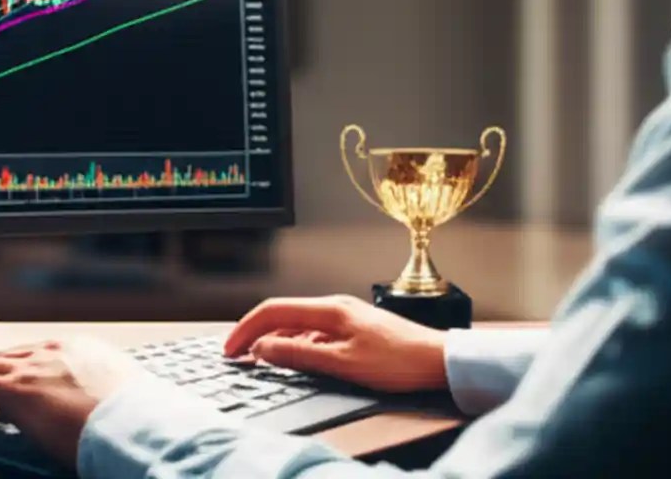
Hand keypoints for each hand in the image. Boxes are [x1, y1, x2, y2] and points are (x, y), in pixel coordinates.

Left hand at [0, 336, 146, 468]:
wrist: (135, 425)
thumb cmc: (139, 421)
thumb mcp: (125, 398)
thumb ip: (106, 399)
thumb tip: (109, 413)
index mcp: (83, 351)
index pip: (39, 355)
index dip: (19, 364)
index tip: (11, 369)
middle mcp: (54, 352)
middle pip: (9, 356)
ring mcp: (33, 370)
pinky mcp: (15, 391)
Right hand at [223, 294, 447, 392]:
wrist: (439, 360)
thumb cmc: (399, 361)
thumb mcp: (343, 363)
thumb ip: (300, 354)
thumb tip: (264, 348)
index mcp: (329, 309)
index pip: (273, 311)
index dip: (246, 329)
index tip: (231, 348)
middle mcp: (334, 306)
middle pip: (281, 314)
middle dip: (254, 332)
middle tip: (236, 353)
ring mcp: (344, 316)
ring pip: (296, 323)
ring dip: (273, 339)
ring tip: (258, 358)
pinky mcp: (352, 328)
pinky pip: (312, 331)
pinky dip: (293, 343)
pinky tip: (292, 358)